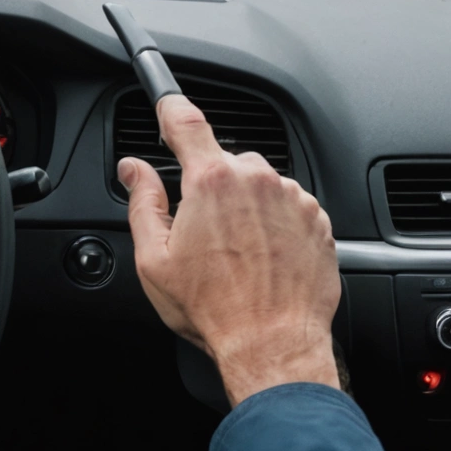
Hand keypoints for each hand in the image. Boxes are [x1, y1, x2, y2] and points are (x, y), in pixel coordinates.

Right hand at [121, 94, 340, 404]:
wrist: (272, 343)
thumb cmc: (215, 309)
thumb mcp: (155, 259)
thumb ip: (142, 203)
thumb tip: (133, 172)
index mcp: (211, 182)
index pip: (186, 122)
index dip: (171, 110)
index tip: (166, 107)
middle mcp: (256, 180)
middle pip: (224, 162)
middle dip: (210, 187)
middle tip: (202, 233)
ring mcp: (291, 198)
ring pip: (259, 185)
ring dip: (246, 206)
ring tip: (237, 255)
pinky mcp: (317, 219)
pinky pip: (288, 206)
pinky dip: (274, 223)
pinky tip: (262, 259)